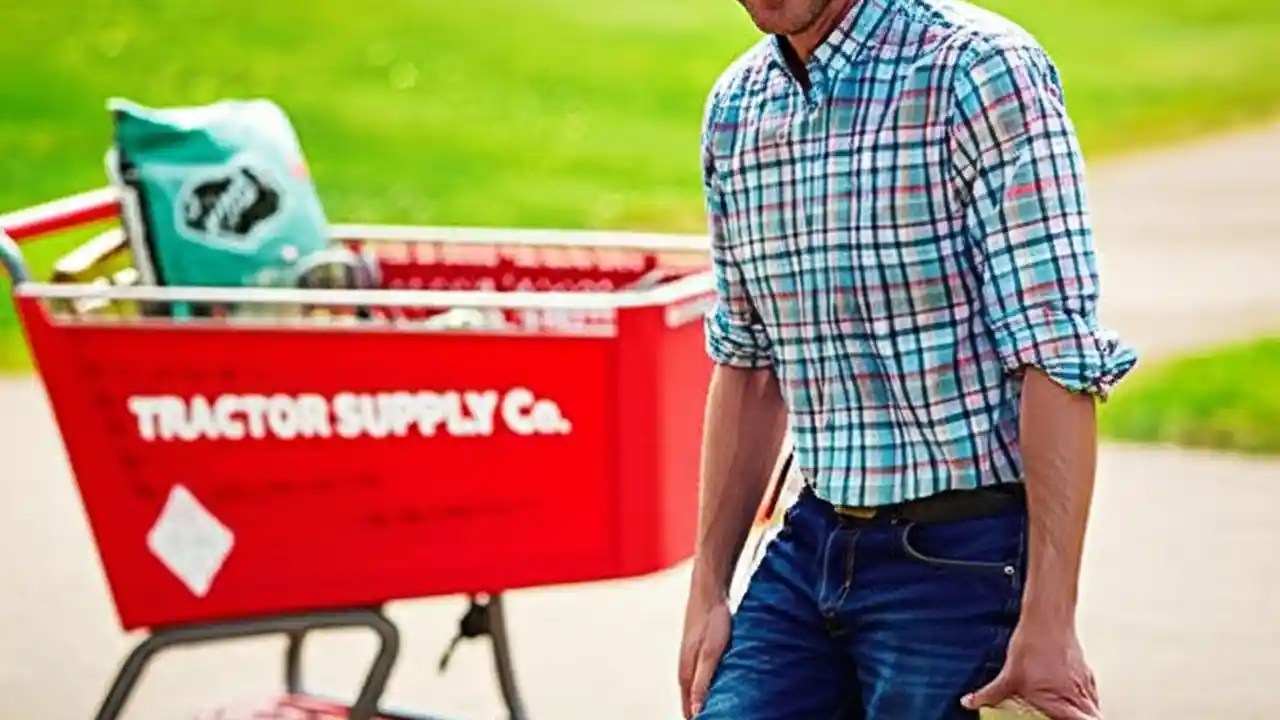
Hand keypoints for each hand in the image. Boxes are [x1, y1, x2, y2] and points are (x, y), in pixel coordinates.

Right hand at [678, 589, 731, 718]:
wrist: (709, 590)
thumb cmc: (712, 619)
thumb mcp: (711, 653)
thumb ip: (703, 681)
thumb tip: (697, 710)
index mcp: (686, 672)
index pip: (688, 707)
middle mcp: (685, 666)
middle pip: (690, 699)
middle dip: (699, 712)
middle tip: (714, 719)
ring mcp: (691, 657)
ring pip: (695, 687)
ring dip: (703, 700)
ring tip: (715, 711)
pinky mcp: (699, 649)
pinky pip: (701, 675)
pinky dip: (707, 686)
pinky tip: (718, 686)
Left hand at [963, 621, 1101, 718]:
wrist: (1047, 618)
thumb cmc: (1034, 644)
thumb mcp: (1010, 675)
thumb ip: (992, 693)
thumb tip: (972, 701)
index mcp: (1063, 702)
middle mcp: (1080, 695)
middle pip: (1091, 718)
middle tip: (1058, 716)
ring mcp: (1086, 685)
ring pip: (1092, 709)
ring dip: (1081, 714)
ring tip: (1063, 712)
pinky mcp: (1086, 675)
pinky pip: (1090, 696)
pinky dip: (1081, 703)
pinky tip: (1066, 698)